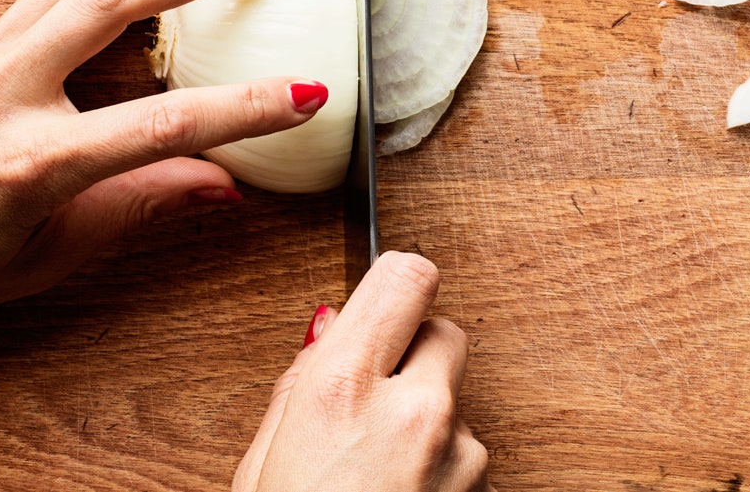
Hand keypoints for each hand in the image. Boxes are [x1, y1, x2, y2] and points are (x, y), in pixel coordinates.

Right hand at [234, 252, 490, 491]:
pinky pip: (467, 451)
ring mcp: (461, 453)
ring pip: (454, 400)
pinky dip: (442, 464)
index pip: (404, 278)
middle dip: (411, 353)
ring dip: (425, 418)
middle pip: (442, 331)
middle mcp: (416, 413)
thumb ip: (295, 389)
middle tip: (372, 399)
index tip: (384, 295)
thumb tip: (325, 331)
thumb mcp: (261, 467)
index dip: (393, 284)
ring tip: (378, 468)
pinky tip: (400, 491)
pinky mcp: (488, 486)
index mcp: (344, 392)